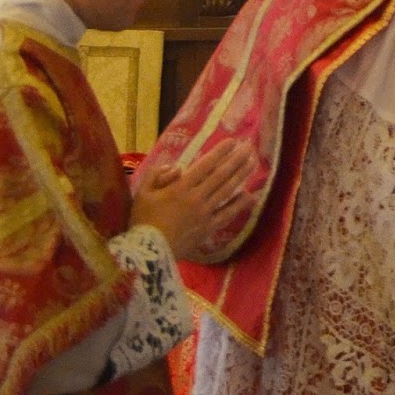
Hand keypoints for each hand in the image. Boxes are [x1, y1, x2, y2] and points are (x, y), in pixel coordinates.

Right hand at [130, 140, 256, 261]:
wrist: (148, 253)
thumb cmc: (142, 221)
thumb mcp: (142, 193)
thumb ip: (157, 175)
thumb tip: (177, 167)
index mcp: (180, 187)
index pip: (205, 165)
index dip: (220, 152)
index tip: (232, 142)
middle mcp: (197, 197)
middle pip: (221, 175)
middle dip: (236, 160)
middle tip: (249, 148)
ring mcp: (205, 213)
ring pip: (227, 191)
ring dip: (241, 176)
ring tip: (252, 164)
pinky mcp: (209, 229)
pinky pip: (227, 215)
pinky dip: (239, 205)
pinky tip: (250, 196)